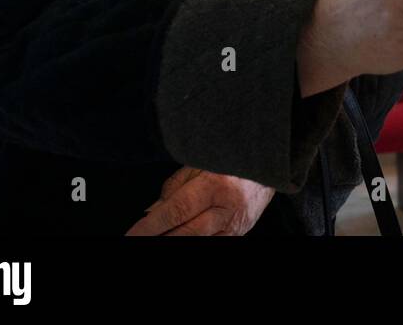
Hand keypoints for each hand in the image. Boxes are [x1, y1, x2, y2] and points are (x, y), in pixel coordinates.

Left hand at [126, 167, 274, 235]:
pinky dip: (194, 241)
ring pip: (199, 241)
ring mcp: (236, 224)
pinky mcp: (240, 233)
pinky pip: (213, 243)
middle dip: (158, 238)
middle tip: (138, 240)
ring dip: (175, 240)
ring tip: (158, 238)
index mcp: (215, 183)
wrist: (271, 164)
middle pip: (185, 232)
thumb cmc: (231, 159)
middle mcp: (227, 207)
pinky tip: (180, 236)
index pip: (175, 211)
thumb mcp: (200, 164)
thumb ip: (174, 188)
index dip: (150, 226)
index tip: (131, 234)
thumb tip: (151, 213)